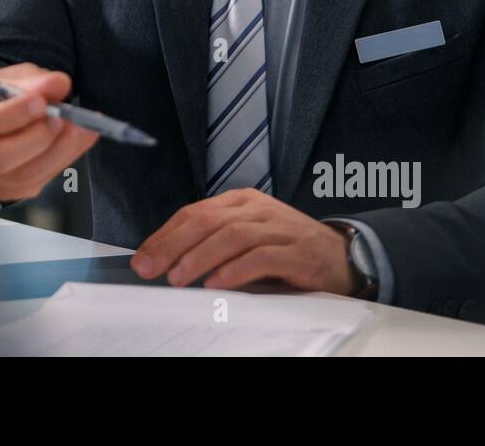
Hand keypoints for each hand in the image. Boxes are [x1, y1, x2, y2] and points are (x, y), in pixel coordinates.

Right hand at [0, 62, 98, 201]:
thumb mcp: (13, 78)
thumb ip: (35, 80)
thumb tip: (58, 84)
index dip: (10, 115)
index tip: (41, 102)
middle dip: (35, 138)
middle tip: (60, 119)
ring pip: (20, 176)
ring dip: (55, 151)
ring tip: (77, 128)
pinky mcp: (4, 189)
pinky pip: (36, 182)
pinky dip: (63, 160)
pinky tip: (77, 140)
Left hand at [130, 188, 353, 294]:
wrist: (341, 256)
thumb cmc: (286, 249)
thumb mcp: (248, 238)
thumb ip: (214, 243)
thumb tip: (167, 262)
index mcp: (242, 201)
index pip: (195, 212)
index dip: (165, 235)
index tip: (143, 259)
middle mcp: (259, 209)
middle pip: (208, 220)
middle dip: (174, 245)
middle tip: (151, 269)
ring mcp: (280, 227)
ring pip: (232, 236)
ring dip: (200, 257)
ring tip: (179, 277)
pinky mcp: (298, 251)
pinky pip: (262, 256)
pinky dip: (236, 269)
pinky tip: (218, 283)